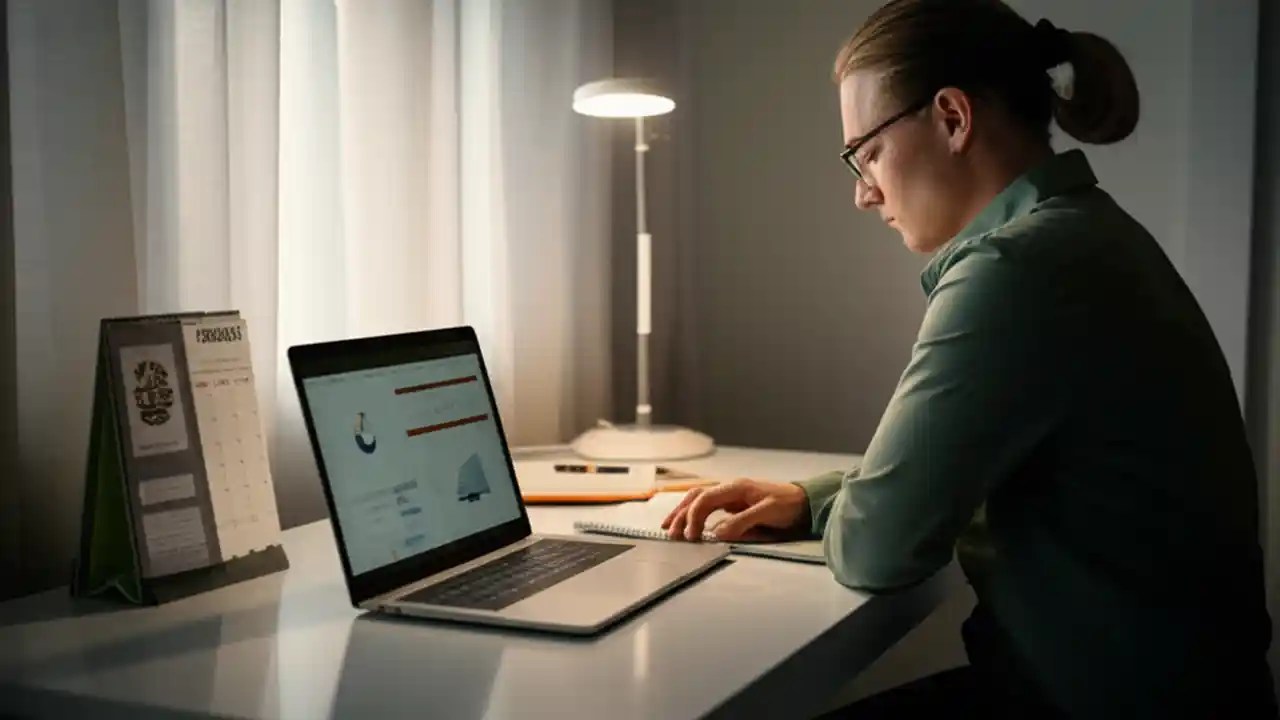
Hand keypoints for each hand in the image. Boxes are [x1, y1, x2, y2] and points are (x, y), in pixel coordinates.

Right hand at [660, 479, 808, 541]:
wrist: (804, 501)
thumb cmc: (789, 505)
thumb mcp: (768, 513)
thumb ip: (742, 522)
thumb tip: (716, 534)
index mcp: (736, 487)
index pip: (705, 499)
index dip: (694, 517)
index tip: (691, 536)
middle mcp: (729, 488)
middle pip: (696, 497)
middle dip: (681, 514)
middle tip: (672, 535)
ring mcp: (730, 495)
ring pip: (698, 500)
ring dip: (682, 513)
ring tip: (668, 528)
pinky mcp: (733, 504)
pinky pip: (706, 507)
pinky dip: (693, 514)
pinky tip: (686, 525)